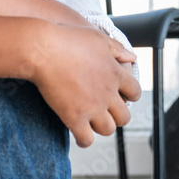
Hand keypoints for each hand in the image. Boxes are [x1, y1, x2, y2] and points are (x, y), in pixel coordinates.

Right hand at [30, 23, 141, 147]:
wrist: (43, 49)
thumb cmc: (67, 39)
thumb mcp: (98, 38)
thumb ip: (118, 49)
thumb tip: (133, 57)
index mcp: (115, 74)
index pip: (135, 92)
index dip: (130, 96)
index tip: (122, 97)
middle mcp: (108, 93)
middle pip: (124, 117)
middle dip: (117, 116)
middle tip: (107, 113)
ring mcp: (92, 108)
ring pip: (108, 130)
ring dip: (102, 127)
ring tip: (93, 123)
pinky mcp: (74, 118)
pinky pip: (86, 140)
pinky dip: (85, 140)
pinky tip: (80, 136)